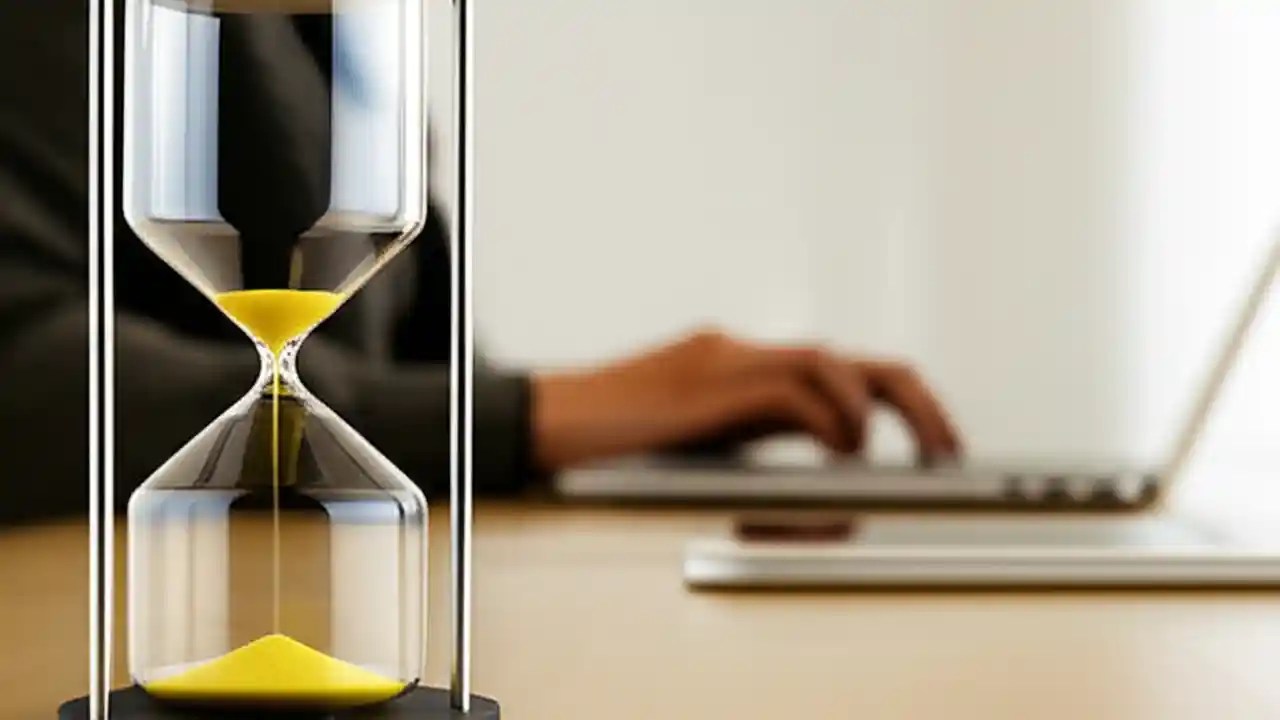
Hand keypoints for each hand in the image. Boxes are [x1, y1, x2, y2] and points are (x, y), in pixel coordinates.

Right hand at [531, 330, 961, 471]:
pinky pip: (790, 392)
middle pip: (852, 357)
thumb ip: (759, 447)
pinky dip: (827, 421)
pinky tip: (838, 451)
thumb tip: (833, 493)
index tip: (936, 438)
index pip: (841, 366)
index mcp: (745, 364)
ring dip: (871, 411)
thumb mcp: (701, 441)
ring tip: (886, 452)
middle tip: (947, 448)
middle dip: (915, 401)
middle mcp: (743, 352)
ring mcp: (724, 362)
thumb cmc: (617, 441)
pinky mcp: (706, 386)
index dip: (900, 399)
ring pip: (828, 362)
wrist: (548, 420)